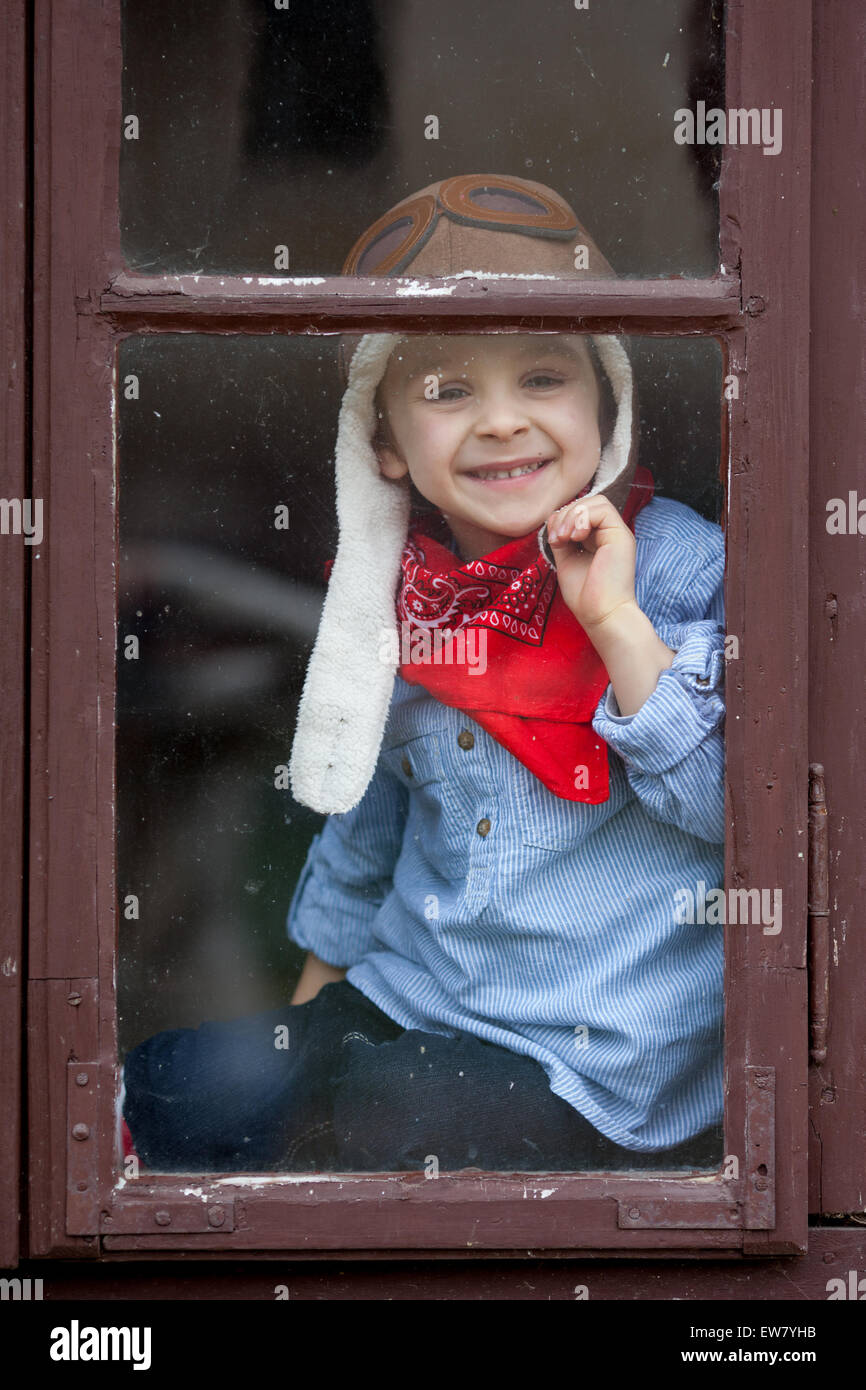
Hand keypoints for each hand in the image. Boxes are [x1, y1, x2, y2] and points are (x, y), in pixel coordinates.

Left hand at [546, 494, 637, 633]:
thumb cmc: (585, 597)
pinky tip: (575, 538)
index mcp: (597, 539)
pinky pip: (602, 508)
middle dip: (565, 515)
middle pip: (587, 502)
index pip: (580, 511)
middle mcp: (609, 534)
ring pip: (595, 501)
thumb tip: (553, 520)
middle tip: (557, 538)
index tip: (553, 540)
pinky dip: (583, 518)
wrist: (601, 615)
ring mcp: (617, 533)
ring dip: (572, 516)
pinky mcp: (621, 535)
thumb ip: (562, 538)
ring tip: (564, 538)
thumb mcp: (566, 560)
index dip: (562, 518)